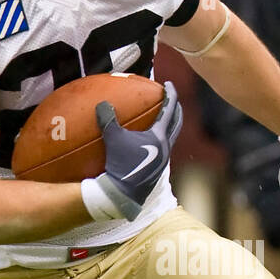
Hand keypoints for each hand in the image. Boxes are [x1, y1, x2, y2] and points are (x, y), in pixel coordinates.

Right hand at [92, 81, 182, 220]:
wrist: (122, 195)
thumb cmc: (118, 165)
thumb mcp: (111, 139)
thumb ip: (107, 118)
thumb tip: (102, 102)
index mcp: (159, 137)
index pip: (169, 110)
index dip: (170, 94)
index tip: (167, 83)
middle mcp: (166, 148)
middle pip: (177, 123)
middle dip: (176, 109)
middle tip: (172, 99)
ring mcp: (163, 161)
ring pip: (171, 138)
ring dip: (169, 126)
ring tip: (162, 119)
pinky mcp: (156, 171)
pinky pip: (161, 150)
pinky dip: (158, 140)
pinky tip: (148, 142)